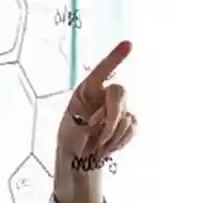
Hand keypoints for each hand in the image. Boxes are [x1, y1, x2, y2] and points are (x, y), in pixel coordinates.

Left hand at [57, 40, 135, 160]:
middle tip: (101, 137)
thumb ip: (91, 122)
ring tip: (98, 145)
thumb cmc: (72, 138)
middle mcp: (104, 94)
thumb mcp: (73, 127)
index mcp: (87, 89)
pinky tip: (109, 147)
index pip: (102, 70)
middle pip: (120, 92)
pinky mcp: (128, 121)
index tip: (129, 44)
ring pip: (126, 114)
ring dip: (112, 134)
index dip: (115, 57)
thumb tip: (108, 121)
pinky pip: (132, 127)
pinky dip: (120, 141)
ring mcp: (118, 107)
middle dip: (113, 115)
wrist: (80, 158)